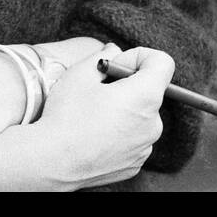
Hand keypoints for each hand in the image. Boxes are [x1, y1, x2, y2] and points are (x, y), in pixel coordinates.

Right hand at [35, 44, 173, 189]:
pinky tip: (93, 134)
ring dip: (122, 110)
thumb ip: (103, 56)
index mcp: (145, 96)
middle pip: (149, 91)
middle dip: (127, 85)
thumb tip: (114, 52)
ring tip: (92, 115)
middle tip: (97, 90)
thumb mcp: (80, 73)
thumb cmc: (66, 116)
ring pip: (140, 116)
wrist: (53, 162)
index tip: (115, 66)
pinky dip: (118, 132)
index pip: (162, 63)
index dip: (138, 56)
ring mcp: (145, 147)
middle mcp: (153, 123)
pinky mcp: (135, 164)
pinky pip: (132, 138)